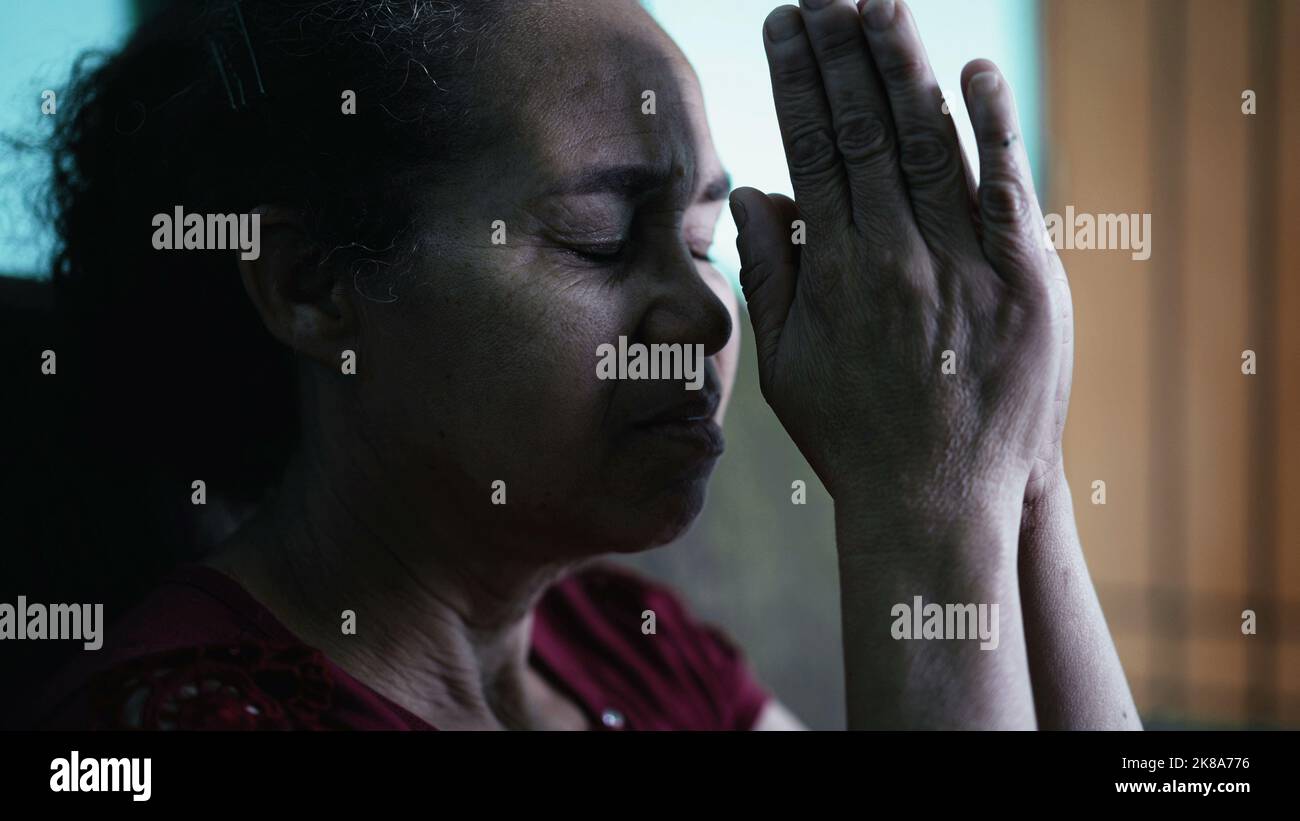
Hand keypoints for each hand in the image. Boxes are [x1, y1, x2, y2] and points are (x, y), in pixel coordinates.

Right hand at [731, 0, 1073, 523]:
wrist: (939, 500)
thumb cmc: (853, 434)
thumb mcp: (786, 364)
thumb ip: (769, 274)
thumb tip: (754, 190)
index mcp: (834, 271)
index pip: (811, 148)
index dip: (795, 81)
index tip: (783, 27)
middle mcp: (896, 255)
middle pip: (866, 129)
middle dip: (843, 52)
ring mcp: (964, 265)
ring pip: (929, 144)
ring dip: (905, 68)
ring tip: (880, 6)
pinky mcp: (1025, 282)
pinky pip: (1007, 189)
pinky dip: (991, 128)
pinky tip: (973, 72)